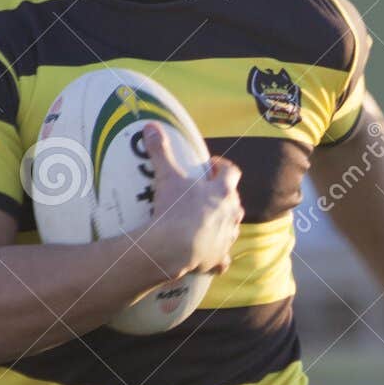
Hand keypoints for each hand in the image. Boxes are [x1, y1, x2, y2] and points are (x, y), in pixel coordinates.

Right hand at [138, 123, 243, 278]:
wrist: (174, 248)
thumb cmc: (175, 209)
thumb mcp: (167, 176)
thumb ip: (160, 150)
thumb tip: (150, 126)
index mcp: (224, 191)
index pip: (231, 172)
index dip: (222, 166)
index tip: (210, 165)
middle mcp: (231, 214)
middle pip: (233, 200)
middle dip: (222, 195)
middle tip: (204, 193)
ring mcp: (227, 237)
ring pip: (231, 227)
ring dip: (221, 223)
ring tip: (203, 221)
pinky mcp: (219, 258)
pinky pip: (222, 258)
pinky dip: (217, 256)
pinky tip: (208, 255)